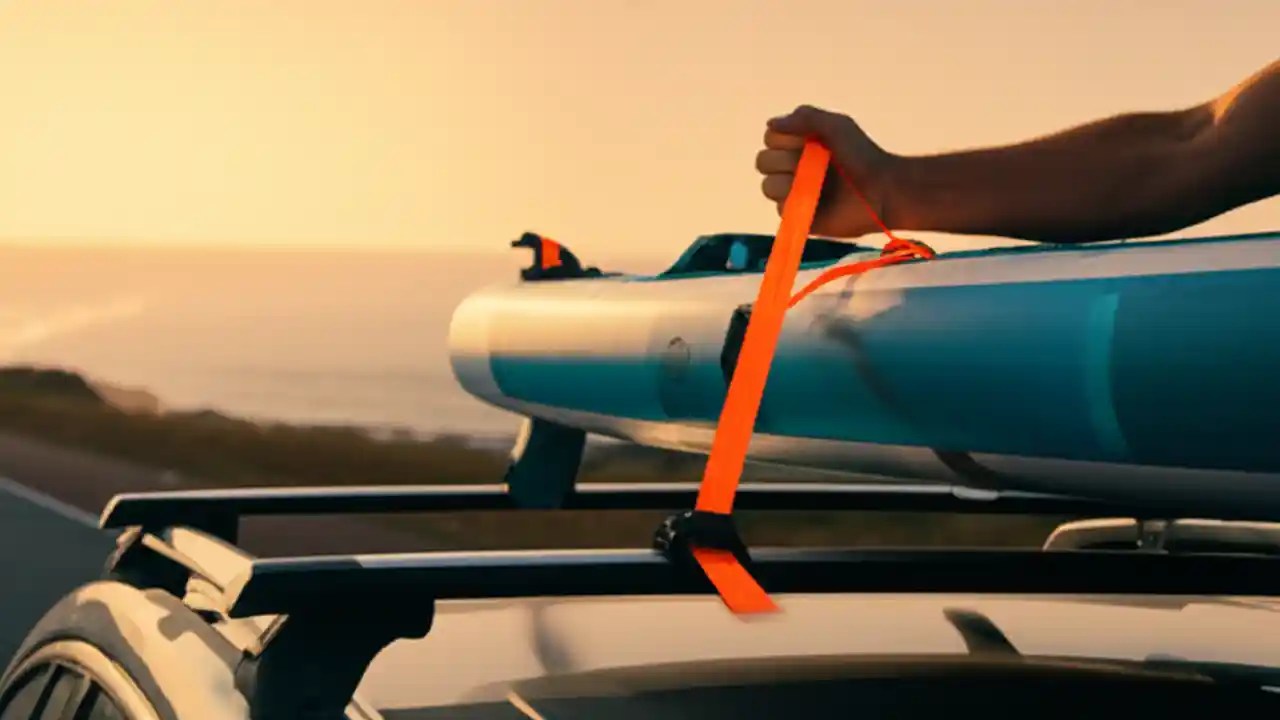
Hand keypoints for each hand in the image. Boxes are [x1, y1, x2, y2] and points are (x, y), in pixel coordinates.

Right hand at [756, 105, 899, 238]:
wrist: (881, 190)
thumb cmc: (862, 155)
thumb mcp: (837, 125)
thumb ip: (805, 117)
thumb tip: (771, 123)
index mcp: (798, 144)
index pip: (770, 138)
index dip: (783, 139)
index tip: (807, 140)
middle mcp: (792, 167)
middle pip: (763, 161)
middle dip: (784, 160)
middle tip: (815, 163)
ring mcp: (794, 193)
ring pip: (768, 186)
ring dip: (788, 182)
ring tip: (816, 184)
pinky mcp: (799, 216)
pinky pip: (780, 209)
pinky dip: (794, 203)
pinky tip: (816, 200)